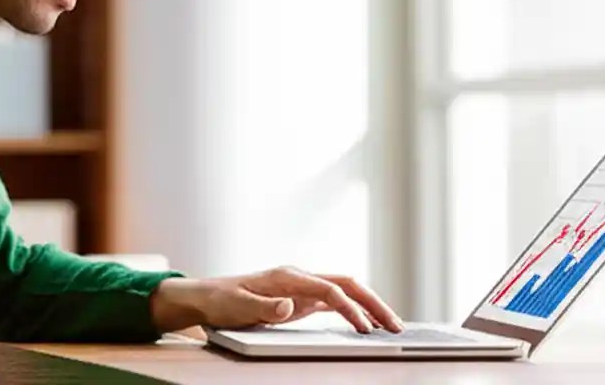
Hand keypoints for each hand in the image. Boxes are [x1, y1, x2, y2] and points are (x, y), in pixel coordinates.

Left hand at [149, 267, 403, 333]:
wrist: (208, 296)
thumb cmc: (222, 300)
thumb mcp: (239, 306)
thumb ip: (265, 307)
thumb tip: (289, 306)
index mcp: (288, 276)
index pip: (330, 289)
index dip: (350, 308)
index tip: (364, 328)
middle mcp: (300, 277)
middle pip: (347, 284)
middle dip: (374, 302)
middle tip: (396, 325)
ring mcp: (302, 287)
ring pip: (346, 291)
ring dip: (369, 306)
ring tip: (390, 326)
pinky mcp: (301, 298)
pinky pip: (335, 302)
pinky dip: (354, 311)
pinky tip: (366, 325)